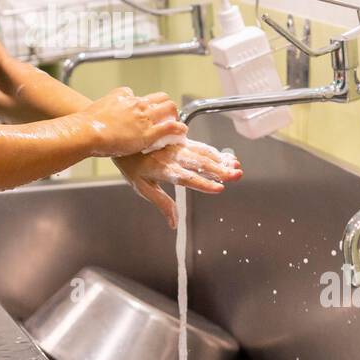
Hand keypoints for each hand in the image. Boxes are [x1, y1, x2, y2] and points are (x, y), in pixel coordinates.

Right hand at [79, 87, 186, 156]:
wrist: (87, 131)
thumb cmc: (89, 122)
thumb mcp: (102, 103)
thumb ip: (112, 101)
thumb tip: (117, 100)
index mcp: (126, 97)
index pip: (145, 96)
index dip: (150, 105)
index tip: (150, 113)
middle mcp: (138, 104)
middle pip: (162, 98)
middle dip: (168, 107)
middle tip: (168, 118)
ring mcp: (144, 118)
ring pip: (170, 109)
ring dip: (175, 116)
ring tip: (177, 126)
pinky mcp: (148, 133)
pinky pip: (171, 127)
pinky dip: (179, 129)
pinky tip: (181, 133)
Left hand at [113, 139, 243, 227]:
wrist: (123, 136)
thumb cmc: (131, 163)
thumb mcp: (142, 187)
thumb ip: (161, 203)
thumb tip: (174, 223)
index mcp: (161, 169)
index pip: (185, 178)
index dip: (202, 183)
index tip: (219, 188)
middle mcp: (171, 156)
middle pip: (198, 164)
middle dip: (219, 170)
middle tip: (236, 176)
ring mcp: (177, 146)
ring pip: (202, 153)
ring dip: (220, 161)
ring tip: (236, 167)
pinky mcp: (180, 138)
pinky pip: (200, 146)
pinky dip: (215, 152)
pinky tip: (228, 157)